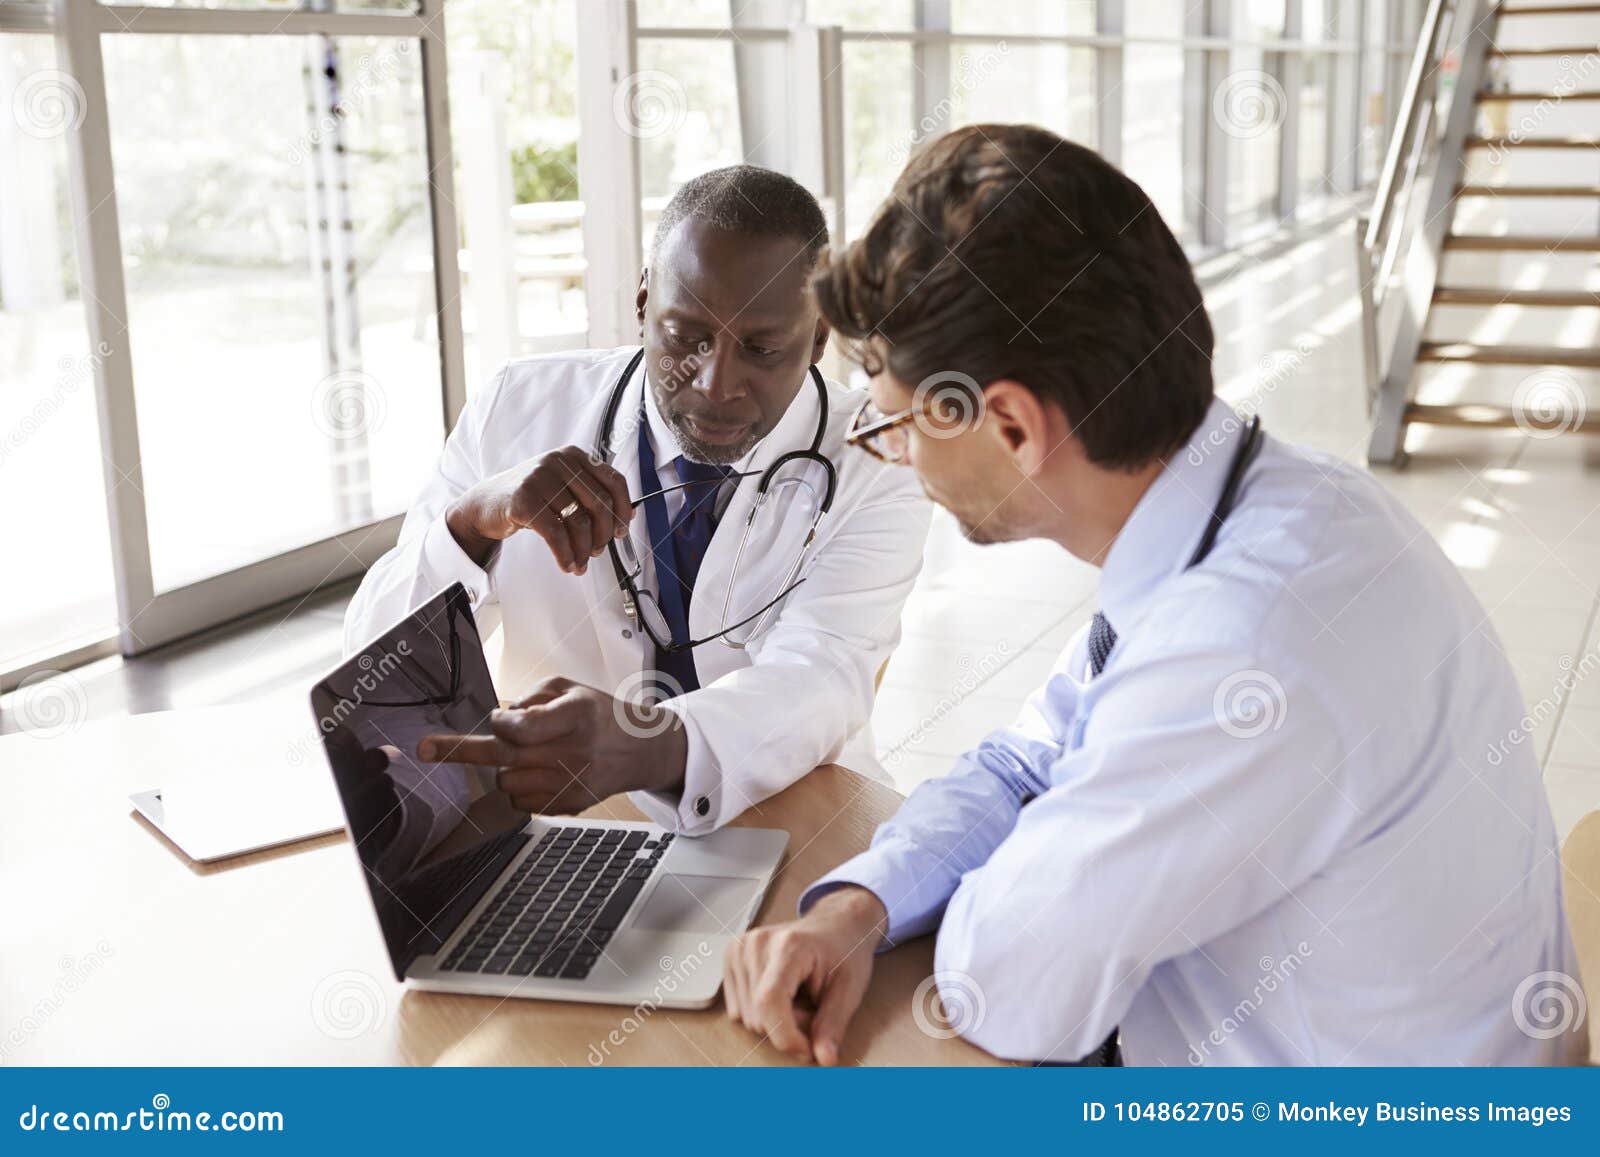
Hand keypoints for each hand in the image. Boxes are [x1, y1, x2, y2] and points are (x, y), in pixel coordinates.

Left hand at [415, 676, 687, 811]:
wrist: (637, 750)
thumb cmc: (599, 714)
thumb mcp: (570, 688)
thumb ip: (532, 697)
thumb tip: (501, 720)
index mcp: (576, 716)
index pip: (523, 727)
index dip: (502, 723)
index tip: (497, 720)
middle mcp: (573, 751)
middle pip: (504, 757)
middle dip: (459, 751)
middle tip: (423, 749)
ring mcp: (571, 782)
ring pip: (507, 781)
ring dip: (505, 767)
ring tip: (527, 754)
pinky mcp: (568, 805)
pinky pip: (521, 802)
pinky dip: (519, 787)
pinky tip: (539, 773)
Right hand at [445, 445, 632, 573]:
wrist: (487, 503)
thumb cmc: (531, 497)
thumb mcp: (562, 487)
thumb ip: (590, 495)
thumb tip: (627, 517)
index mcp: (574, 456)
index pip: (613, 481)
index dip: (623, 509)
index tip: (621, 531)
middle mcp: (558, 461)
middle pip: (599, 504)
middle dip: (602, 535)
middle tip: (597, 552)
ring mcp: (539, 478)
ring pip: (579, 522)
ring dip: (583, 550)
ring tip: (579, 563)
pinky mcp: (524, 500)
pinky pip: (556, 534)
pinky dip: (565, 554)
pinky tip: (566, 564)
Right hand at [723, 886, 886, 1064]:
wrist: (835, 924)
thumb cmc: (844, 951)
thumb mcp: (849, 989)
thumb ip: (833, 1025)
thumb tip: (824, 1059)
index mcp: (788, 945)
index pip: (769, 1003)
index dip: (787, 1037)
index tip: (809, 1048)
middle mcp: (757, 944)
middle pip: (759, 1017)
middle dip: (789, 1028)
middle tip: (814, 1010)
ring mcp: (740, 949)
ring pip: (748, 1018)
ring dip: (775, 1022)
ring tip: (799, 1000)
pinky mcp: (731, 958)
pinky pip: (739, 1010)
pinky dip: (762, 1013)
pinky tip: (782, 995)